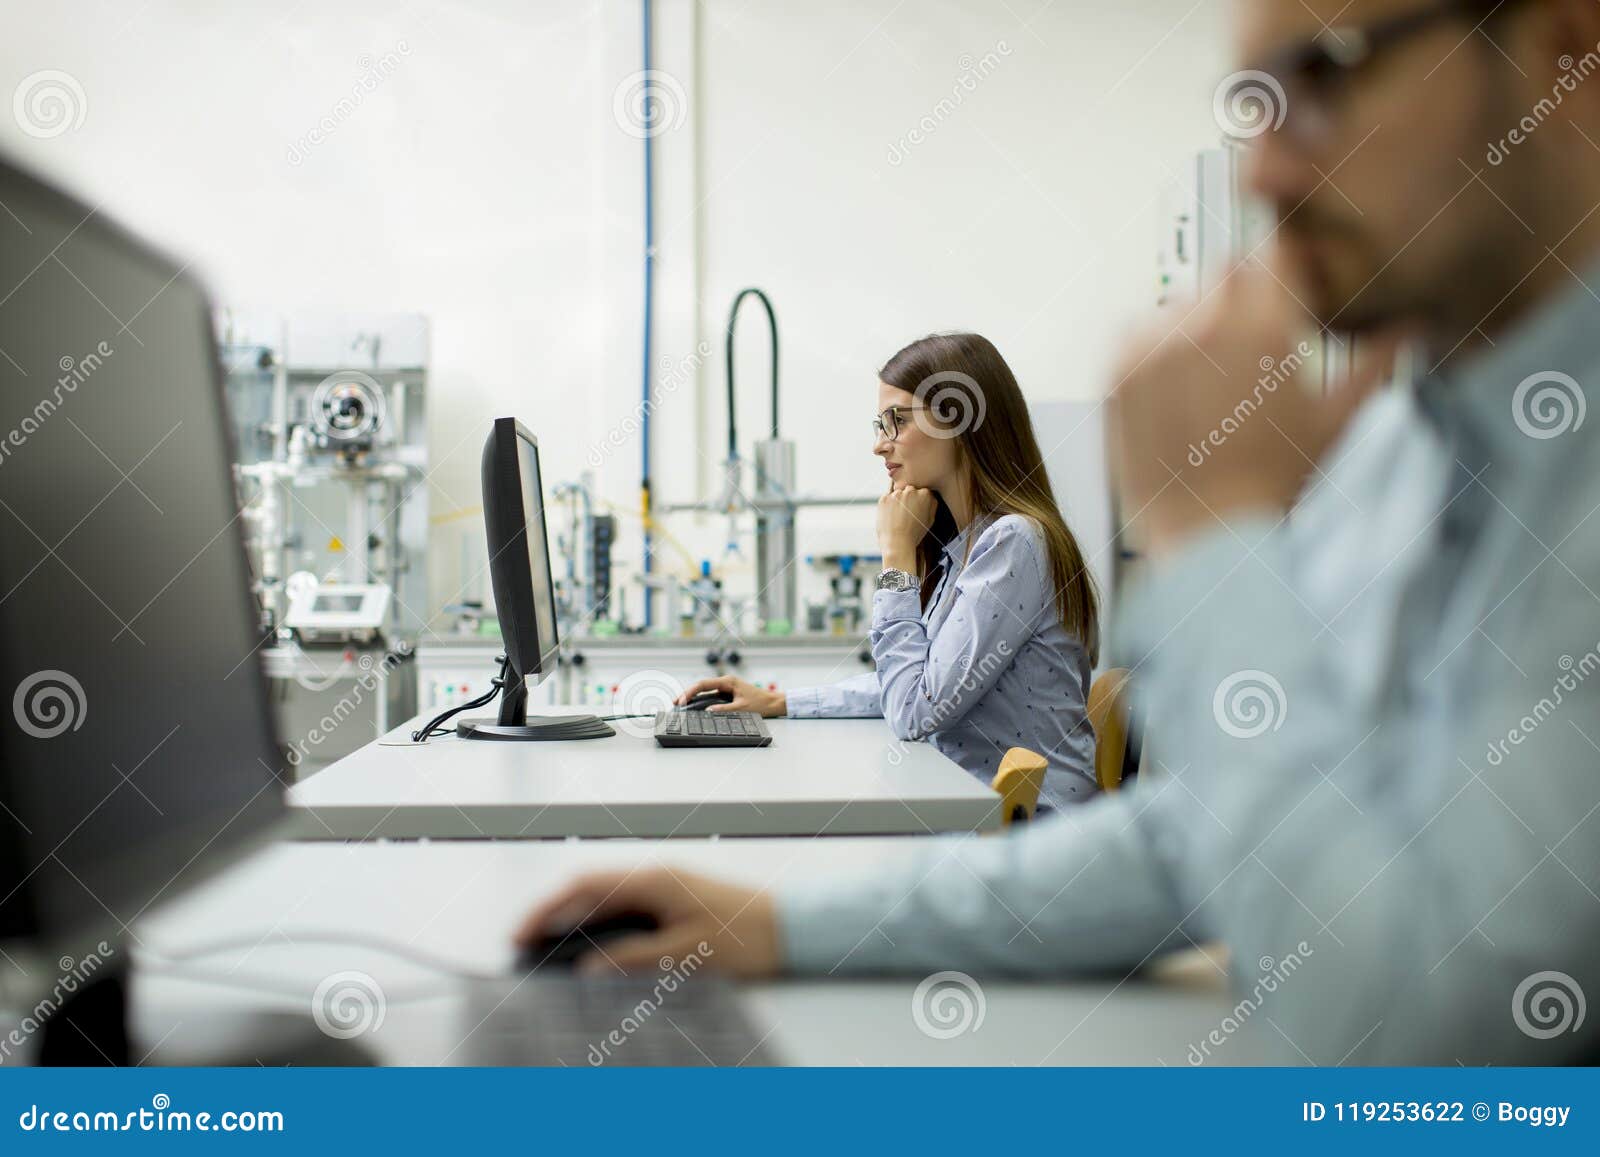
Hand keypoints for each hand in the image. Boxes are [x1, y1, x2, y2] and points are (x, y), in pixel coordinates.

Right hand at [512, 867, 781, 977]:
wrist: (793, 927)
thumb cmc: (748, 935)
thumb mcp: (686, 954)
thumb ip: (634, 960)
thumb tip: (589, 969)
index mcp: (655, 880)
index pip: (585, 886)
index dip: (548, 907)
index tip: (521, 931)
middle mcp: (657, 877)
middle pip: (591, 890)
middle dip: (554, 914)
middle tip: (525, 943)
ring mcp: (667, 887)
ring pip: (607, 899)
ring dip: (577, 920)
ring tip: (549, 948)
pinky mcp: (676, 901)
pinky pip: (627, 908)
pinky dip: (602, 925)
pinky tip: (594, 949)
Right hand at [674, 675, 785, 716]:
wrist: (773, 703)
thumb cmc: (760, 703)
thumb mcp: (741, 708)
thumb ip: (724, 710)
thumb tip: (708, 712)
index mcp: (728, 681)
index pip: (704, 684)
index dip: (690, 692)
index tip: (682, 700)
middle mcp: (725, 683)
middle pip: (702, 687)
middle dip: (688, 694)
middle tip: (676, 703)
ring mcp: (725, 688)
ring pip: (705, 692)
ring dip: (693, 697)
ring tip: (681, 705)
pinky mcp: (727, 695)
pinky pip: (711, 697)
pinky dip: (701, 701)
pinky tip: (694, 707)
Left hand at [877, 486, 937, 570]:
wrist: (898, 544)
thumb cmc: (915, 534)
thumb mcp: (930, 520)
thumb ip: (932, 504)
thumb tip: (929, 494)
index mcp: (926, 494)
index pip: (922, 490)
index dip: (918, 501)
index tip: (915, 510)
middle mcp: (911, 490)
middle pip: (910, 489)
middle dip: (908, 498)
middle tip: (906, 514)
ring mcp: (897, 493)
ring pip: (898, 492)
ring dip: (898, 500)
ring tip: (898, 516)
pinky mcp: (884, 498)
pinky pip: (887, 497)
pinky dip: (888, 504)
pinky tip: (891, 516)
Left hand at [1107, 258, 1398, 558]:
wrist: (1212, 535)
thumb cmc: (1278, 485)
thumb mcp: (1336, 420)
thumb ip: (1377, 361)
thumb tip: (1413, 325)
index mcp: (1264, 328)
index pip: (1275, 254)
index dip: (1285, 268)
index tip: (1288, 288)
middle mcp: (1206, 328)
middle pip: (1224, 273)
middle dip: (1241, 296)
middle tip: (1248, 344)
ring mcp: (1155, 350)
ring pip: (1178, 304)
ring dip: (1195, 324)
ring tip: (1209, 376)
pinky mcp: (1118, 375)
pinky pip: (1133, 334)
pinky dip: (1151, 348)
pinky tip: (1172, 385)